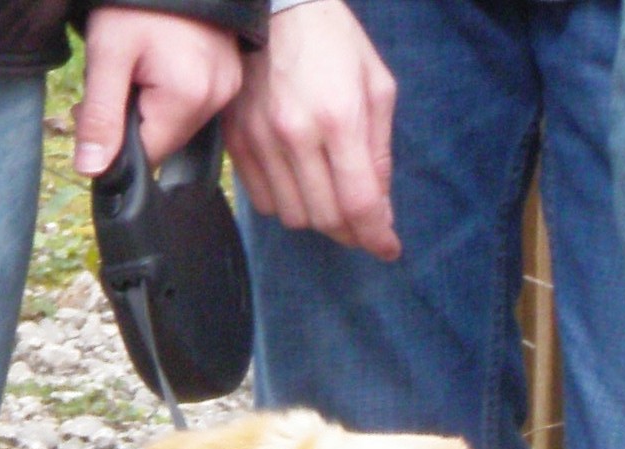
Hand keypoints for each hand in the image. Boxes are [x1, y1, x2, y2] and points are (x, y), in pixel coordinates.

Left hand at [74, 7, 243, 174]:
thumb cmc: (136, 1)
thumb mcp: (108, 53)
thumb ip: (102, 115)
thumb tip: (93, 170)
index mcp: (189, 98)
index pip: (150, 152)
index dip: (117, 138)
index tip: (98, 108)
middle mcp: (217, 100)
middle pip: (166, 138)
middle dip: (136, 119)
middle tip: (115, 77)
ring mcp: (229, 89)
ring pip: (179, 123)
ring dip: (153, 106)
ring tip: (139, 65)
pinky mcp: (231, 79)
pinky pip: (195, 104)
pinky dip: (172, 93)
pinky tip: (159, 64)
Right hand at [223, 0, 398, 259]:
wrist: (274, 5)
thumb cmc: (334, 42)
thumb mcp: (377, 87)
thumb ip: (380, 153)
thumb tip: (380, 209)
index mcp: (338, 119)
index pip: (359, 203)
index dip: (377, 237)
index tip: (388, 248)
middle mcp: (295, 135)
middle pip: (326, 219)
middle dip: (351, 231)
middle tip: (363, 224)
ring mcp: (260, 139)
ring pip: (294, 217)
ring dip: (318, 219)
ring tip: (331, 199)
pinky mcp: (236, 140)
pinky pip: (262, 201)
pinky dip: (286, 204)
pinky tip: (300, 185)